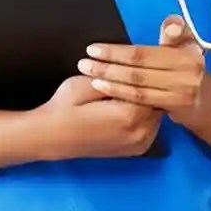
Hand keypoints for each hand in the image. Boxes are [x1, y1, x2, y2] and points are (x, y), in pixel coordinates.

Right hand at [35, 75, 162, 159]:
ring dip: (150, 101)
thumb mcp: (82, 83)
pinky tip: (135, 104)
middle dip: (151, 86)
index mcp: (129, 115)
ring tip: (139, 86)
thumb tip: (129, 67)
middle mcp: (140, 132)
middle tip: (143, 71)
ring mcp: (140, 144)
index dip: (146, 72)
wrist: (51, 137)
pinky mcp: (137, 149)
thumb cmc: (64, 108)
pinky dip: (147, 115)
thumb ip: (110, 76)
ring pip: (158, 115)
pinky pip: (152, 127)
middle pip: (159, 101)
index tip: (142, 61)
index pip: (150, 87)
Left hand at [78, 15, 206, 120]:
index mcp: (187, 55)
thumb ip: (174, 34)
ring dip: (110, 82)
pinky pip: (141, 102)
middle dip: (108, 67)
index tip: (92, 49)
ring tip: (89, 75)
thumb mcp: (184, 46)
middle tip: (84, 63)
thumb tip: (172, 22)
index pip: (143, 54)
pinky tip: (103, 89)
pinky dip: (120, 94)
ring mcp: (182, 94)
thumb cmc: (186, 67)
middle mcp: (187, 75)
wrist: (205, 100)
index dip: (116, 52)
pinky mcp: (175, 109)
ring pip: (138, 88)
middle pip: (138, 71)